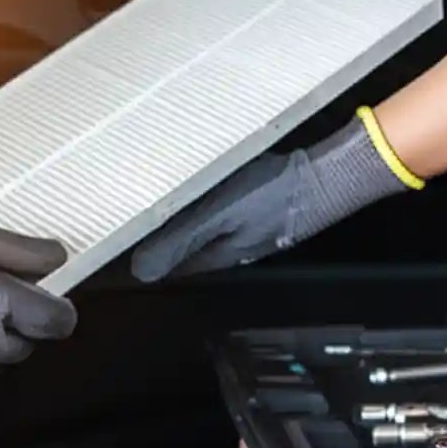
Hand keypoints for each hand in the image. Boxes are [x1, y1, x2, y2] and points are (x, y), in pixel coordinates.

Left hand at [131, 113, 416, 281]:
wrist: (333, 175)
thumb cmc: (276, 193)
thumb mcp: (221, 213)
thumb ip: (182, 240)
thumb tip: (140, 272)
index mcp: (217, 255)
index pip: (169, 265)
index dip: (141, 258)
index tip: (112, 246)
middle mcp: (230, 248)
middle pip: (183, 249)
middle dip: (154, 237)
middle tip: (122, 216)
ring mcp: (246, 229)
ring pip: (200, 230)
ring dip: (175, 219)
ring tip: (146, 197)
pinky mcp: (258, 209)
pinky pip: (218, 212)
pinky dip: (199, 203)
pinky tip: (193, 184)